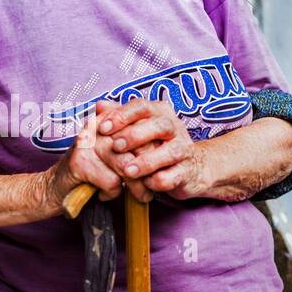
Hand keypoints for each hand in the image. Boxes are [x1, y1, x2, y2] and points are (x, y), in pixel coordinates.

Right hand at [41, 102, 150, 212]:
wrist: (54, 189)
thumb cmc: (89, 173)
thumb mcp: (114, 157)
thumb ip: (134, 147)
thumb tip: (163, 148)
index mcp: (107, 119)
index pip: (142, 130)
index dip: (154, 153)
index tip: (158, 171)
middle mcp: (97, 126)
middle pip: (137, 147)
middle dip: (147, 172)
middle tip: (151, 189)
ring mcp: (87, 143)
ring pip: (126, 165)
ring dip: (135, 187)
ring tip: (137, 196)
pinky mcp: (79, 162)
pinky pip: (112, 180)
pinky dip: (112, 193)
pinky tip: (103, 194)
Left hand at [93, 97, 207, 199]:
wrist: (192, 168)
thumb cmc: (158, 145)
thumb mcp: (139, 128)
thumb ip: (120, 117)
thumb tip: (99, 106)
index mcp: (160, 113)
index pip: (142, 107)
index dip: (122, 116)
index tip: (103, 128)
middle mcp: (175, 128)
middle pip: (159, 125)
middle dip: (135, 135)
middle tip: (116, 146)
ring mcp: (184, 150)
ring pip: (169, 152)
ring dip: (147, 161)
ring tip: (127, 171)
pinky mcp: (187, 172)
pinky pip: (174, 176)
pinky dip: (159, 181)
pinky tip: (145, 184)